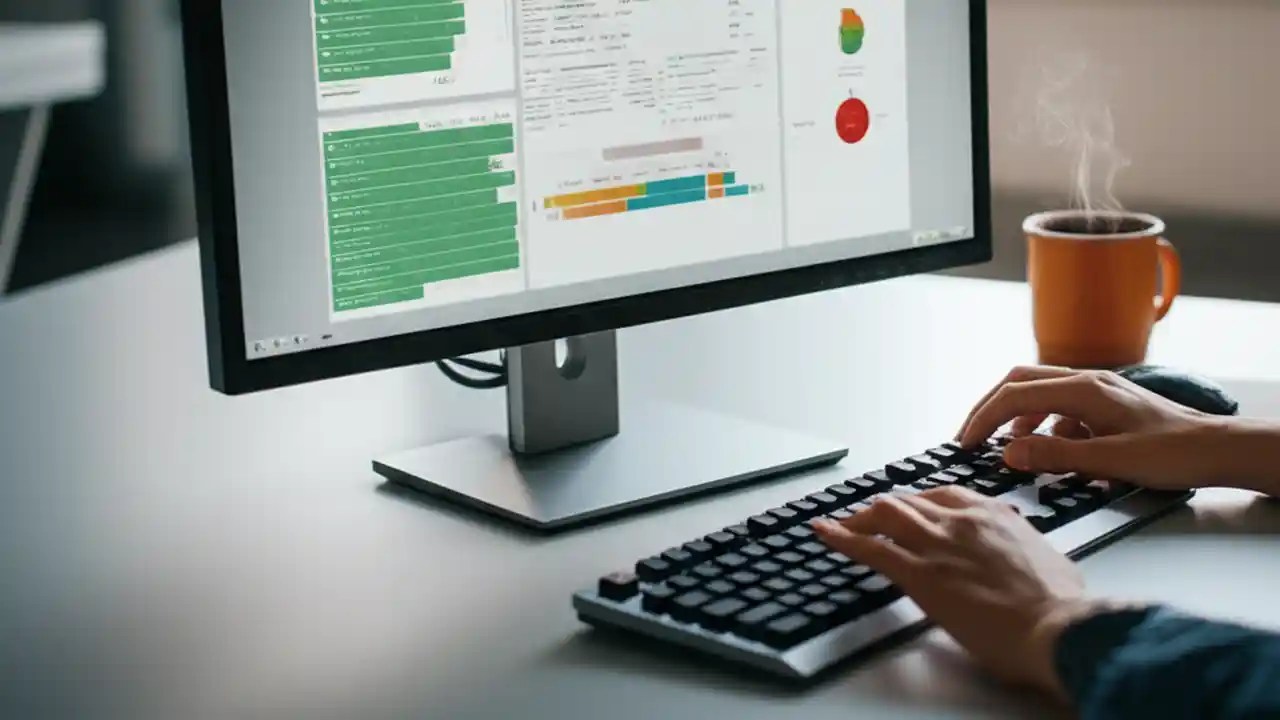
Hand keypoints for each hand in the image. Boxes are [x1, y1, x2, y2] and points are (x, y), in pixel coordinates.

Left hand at [814, 487, 1109, 696]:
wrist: (1059, 627)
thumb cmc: (1062, 606)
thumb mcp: (1049, 559)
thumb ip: (1025, 547)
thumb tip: (1024, 551)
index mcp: (994, 514)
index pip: (945, 495)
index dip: (921, 502)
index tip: (911, 509)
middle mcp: (962, 520)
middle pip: (910, 500)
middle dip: (886, 508)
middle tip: (869, 517)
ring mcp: (938, 544)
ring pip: (886, 514)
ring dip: (860, 517)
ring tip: (842, 522)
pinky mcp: (919, 574)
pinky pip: (870, 548)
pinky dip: (840, 536)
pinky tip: (823, 531)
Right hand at [955, 366, 1238, 491]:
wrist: (1218, 448)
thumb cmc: (1173, 454)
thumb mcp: (1111, 460)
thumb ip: (1057, 455)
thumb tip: (1008, 452)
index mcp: (1084, 389)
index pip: (1015, 395)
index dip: (983, 418)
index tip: (964, 444)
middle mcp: (1086, 380)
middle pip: (1020, 382)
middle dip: (990, 409)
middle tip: (970, 438)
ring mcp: (1097, 389)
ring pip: (1039, 392)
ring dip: (1016, 417)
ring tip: (1007, 447)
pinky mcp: (1105, 403)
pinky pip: (1060, 406)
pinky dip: (1043, 424)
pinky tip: (1051, 449)